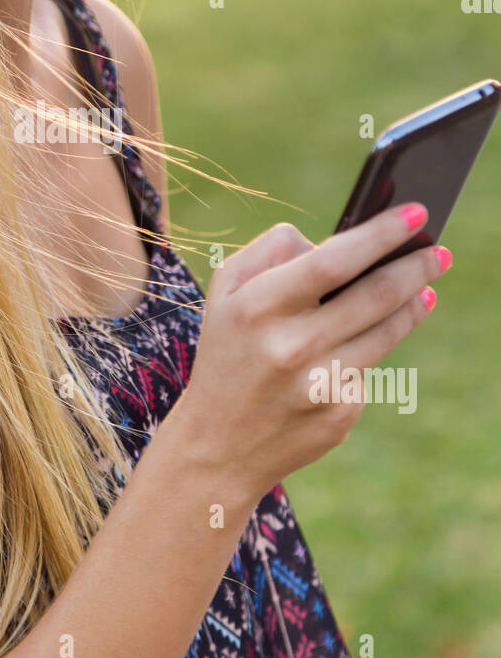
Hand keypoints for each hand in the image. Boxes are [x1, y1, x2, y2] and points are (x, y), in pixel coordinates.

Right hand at [178, 203, 450, 502]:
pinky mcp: (338, 416)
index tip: (415, 213)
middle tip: (440, 252)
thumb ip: (272, 251)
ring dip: (412, 304)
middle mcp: (289, 347)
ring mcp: (318, 386)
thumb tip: (336, 243)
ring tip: (424, 287)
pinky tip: (364, 343)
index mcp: (256, 307)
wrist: (217, 444)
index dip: (379, 235)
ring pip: (385, 332)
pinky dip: (369, 350)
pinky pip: (367, 369)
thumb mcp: (226, 291)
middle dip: (416, 267)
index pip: (331, 261)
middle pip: (375, 295)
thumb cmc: (228, 349)